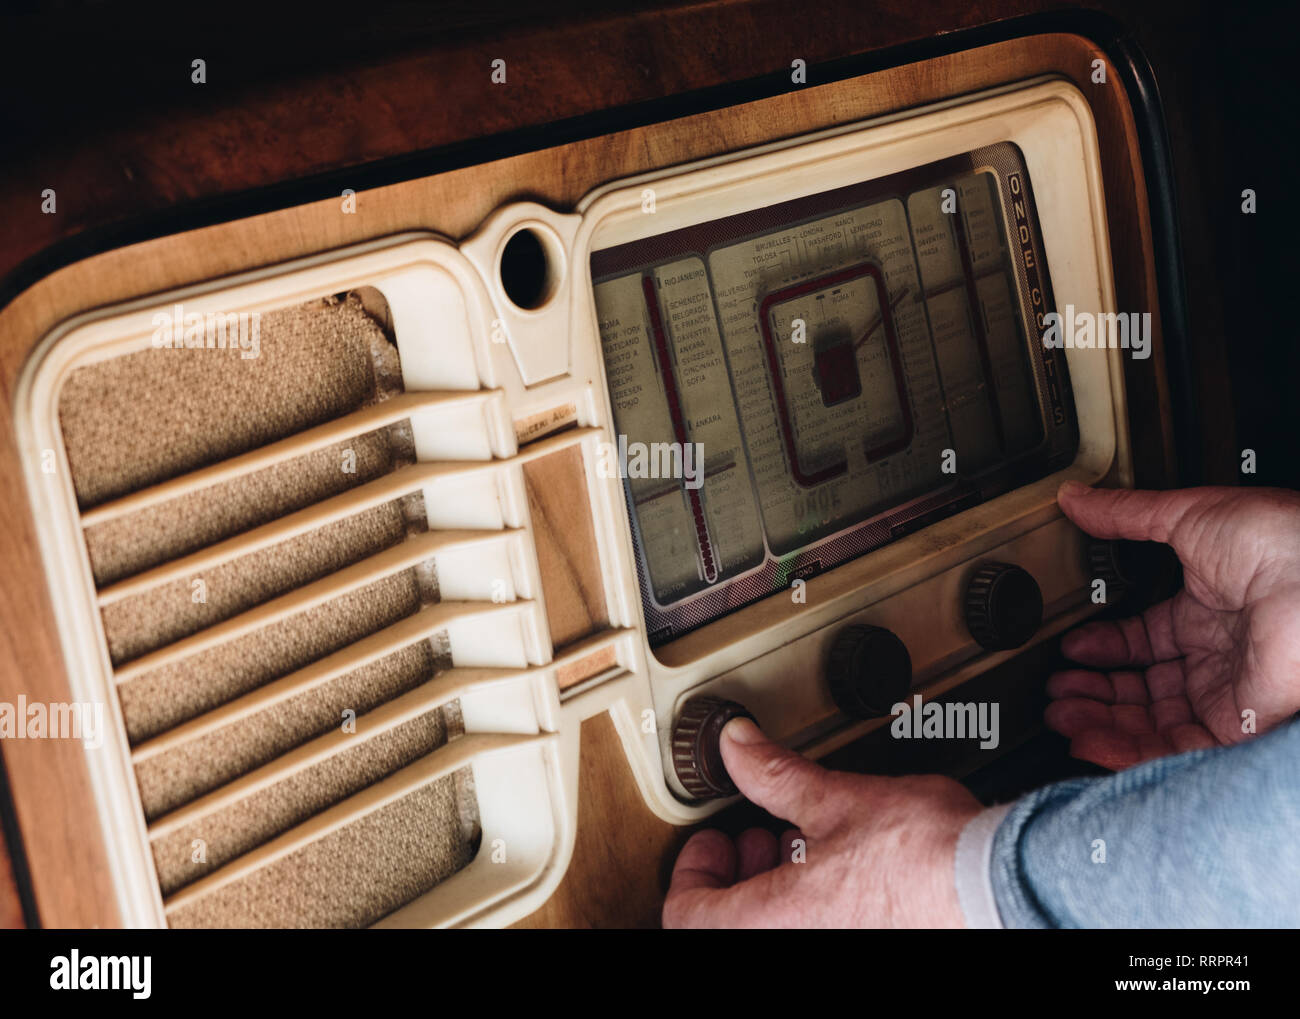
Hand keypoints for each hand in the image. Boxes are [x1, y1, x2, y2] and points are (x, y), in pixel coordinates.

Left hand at [662, 718, 980, 927]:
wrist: (1000, 887)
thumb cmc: (926, 856)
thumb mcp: (836, 798)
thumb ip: (776, 776)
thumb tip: (739, 748)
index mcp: (771, 922)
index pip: (687, 915)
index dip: (694, 869)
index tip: (716, 841)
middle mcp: (798, 945)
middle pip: (730, 925)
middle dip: (739, 874)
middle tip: (757, 838)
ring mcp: (835, 950)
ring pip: (777, 927)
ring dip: (778, 886)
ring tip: (806, 844)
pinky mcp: (871, 945)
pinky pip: (819, 930)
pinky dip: (817, 902)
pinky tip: (847, 867)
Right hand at [1048, 482, 1299, 768]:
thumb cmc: (1280, 543)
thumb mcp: (1188, 516)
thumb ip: (1124, 514)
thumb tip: (1077, 499)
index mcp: (1206, 614)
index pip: (1141, 643)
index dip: (1101, 649)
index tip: (1070, 649)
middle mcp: (1217, 659)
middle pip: (1140, 688)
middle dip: (1092, 691)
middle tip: (1055, 690)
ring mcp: (1225, 696)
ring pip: (1150, 723)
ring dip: (1100, 721)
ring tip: (1060, 714)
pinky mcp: (1234, 728)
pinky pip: (1173, 751)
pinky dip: (1125, 751)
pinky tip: (1089, 740)